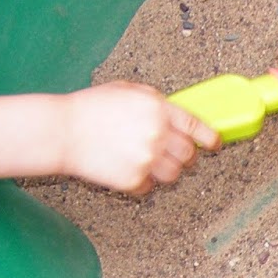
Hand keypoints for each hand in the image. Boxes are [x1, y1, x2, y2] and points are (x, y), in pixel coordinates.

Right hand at [61, 82, 218, 194]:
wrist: (61, 131)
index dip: (210, 137)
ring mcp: (147, 159)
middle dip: (185, 157)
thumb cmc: (89, 108)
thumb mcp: (125, 90)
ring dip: (165, 171)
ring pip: (173, 175)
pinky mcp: (134, 179)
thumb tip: (173, 110)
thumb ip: (153, 100)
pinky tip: (126, 168)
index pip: (196, 126)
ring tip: (145, 161)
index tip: (215, 144)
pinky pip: (150, 187)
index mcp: (158, 110)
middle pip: (189, 155)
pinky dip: (142, 182)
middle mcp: (158, 134)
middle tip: (175, 156)